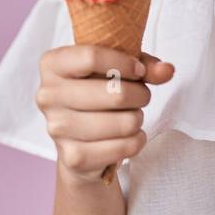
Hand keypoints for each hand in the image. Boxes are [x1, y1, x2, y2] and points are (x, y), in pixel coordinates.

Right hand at [36, 46, 174, 184]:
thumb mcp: (119, 68)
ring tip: (131, 116)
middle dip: (141, 95)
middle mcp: (47, 96)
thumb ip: (144, 65)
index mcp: (52, 65)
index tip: (139, 71)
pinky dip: (137, 140)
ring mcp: (57, 129)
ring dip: (138, 119)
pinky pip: (125, 147)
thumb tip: (167, 70)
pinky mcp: (73, 158)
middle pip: (115, 93)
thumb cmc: (98, 92)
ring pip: (125, 123)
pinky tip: (128, 136)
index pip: (91, 56)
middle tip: (140, 97)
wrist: (79, 139)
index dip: (125, 63)